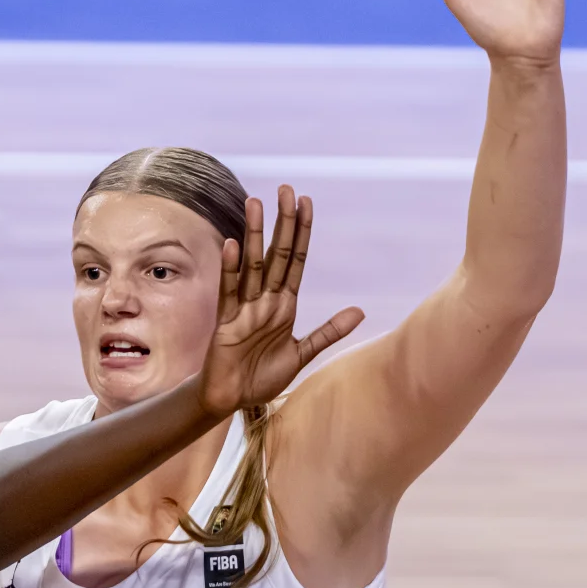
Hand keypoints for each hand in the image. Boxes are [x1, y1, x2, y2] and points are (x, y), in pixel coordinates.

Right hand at [196, 185, 365, 418]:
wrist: (232, 399)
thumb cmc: (262, 376)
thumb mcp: (302, 354)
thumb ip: (328, 332)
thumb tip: (360, 310)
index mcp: (284, 305)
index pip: (295, 261)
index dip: (301, 232)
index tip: (307, 203)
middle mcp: (265, 300)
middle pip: (277, 254)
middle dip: (283, 222)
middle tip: (287, 189)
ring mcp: (244, 309)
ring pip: (253, 265)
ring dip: (256, 234)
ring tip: (256, 203)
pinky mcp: (226, 322)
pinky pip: (230, 292)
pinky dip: (231, 269)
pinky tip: (233, 245)